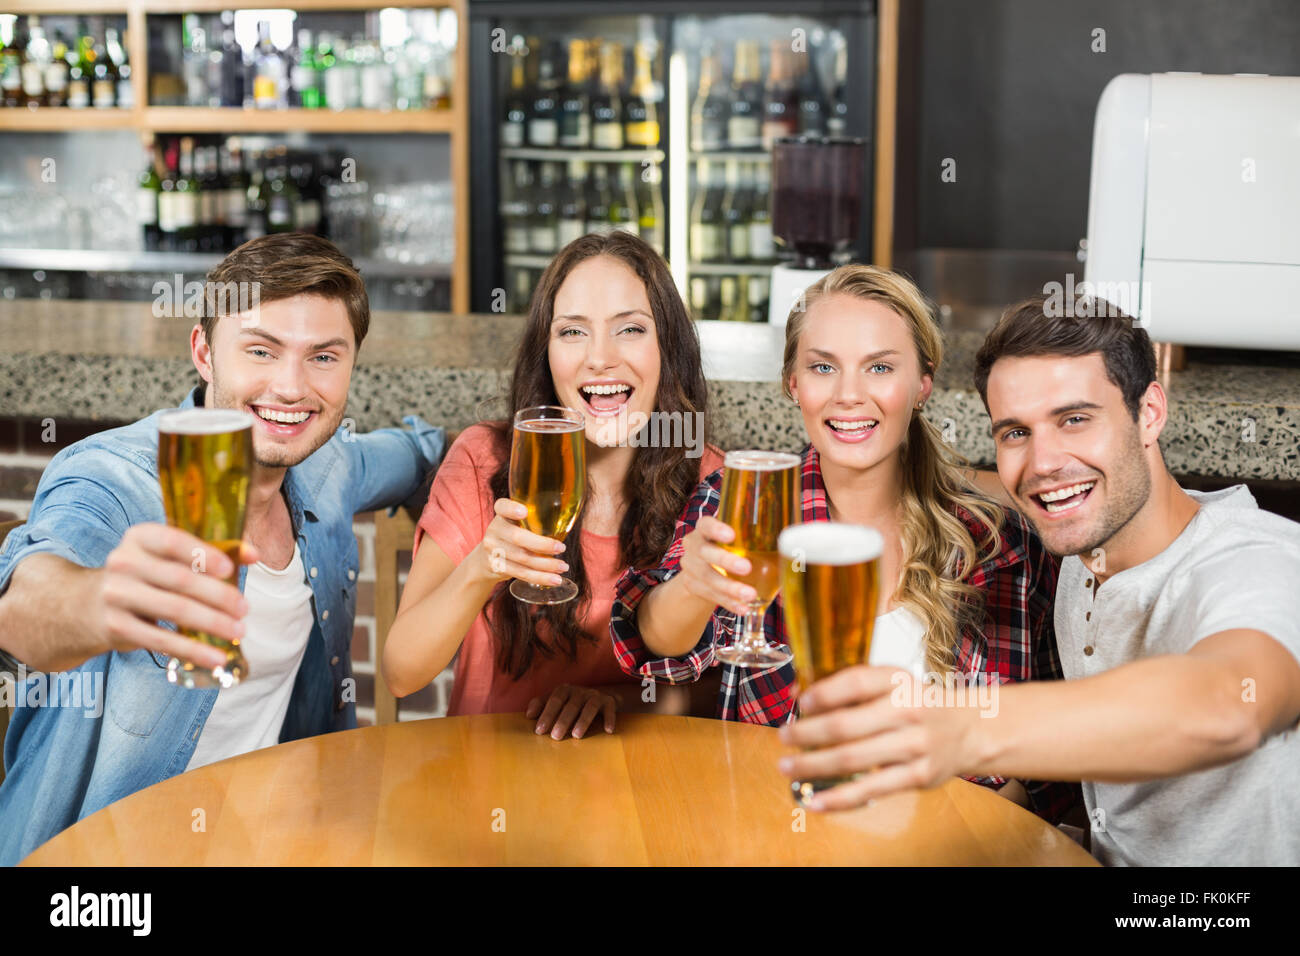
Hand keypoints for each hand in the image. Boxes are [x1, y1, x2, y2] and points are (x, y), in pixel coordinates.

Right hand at [95, 523, 259, 668]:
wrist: (88, 604)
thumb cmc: (146, 575)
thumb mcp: (169, 557)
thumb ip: (211, 552)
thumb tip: (252, 554)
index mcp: (140, 537)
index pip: (173, 541)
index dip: (203, 554)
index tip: (230, 569)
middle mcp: (123, 562)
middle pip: (179, 579)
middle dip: (218, 596)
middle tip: (245, 608)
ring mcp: (116, 595)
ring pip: (173, 610)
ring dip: (212, 623)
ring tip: (238, 631)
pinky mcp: (116, 626)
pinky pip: (160, 640)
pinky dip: (192, 650)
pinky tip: (215, 657)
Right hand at [472, 498, 568, 588]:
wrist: (485, 559)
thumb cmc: (511, 537)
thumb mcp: (516, 524)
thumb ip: (532, 521)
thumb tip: (566, 526)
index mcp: (501, 514)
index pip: (502, 506)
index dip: (512, 508)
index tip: (524, 511)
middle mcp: (494, 530)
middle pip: (517, 538)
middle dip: (543, 545)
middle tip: (561, 548)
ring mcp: (492, 549)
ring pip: (522, 558)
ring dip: (546, 565)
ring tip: (563, 567)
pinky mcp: (496, 566)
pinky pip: (521, 573)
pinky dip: (540, 577)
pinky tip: (554, 579)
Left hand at [526, 684, 618, 739]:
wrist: (598, 698)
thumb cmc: (571, 704)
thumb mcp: (555, 701)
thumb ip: (541, 705)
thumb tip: (529, 715)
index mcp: (564, 690)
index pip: (554, 700)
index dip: (546, 715)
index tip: (539, 731)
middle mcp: (580, 691)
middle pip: (571, 705)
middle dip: (563, 721)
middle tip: (555, 737)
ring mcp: (594, 696)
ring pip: (590, 706)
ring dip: (583, 720)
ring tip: (576, 735)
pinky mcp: (608, 702)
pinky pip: (609, 709)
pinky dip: (609, 719)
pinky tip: (608, 730)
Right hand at [676, 516, 757, 615]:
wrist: (705, 572)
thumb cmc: (732, 550)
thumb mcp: (739, 540)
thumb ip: (759, 538)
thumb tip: (798, 542)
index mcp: (705, 529)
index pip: (705, 524)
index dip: (716, 529)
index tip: (732, 536)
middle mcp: (694, 546)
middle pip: (705, 551)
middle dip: (726, 560)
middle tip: (747, 568)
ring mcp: (690, 567)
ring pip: (707, 577)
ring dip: (730, 587)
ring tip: (750, 595)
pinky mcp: (692, 586)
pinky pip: (710, 595)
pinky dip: (728, 602)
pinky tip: (743, 608)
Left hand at [777, 666, 978, 810]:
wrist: (967, 729)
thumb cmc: (915, 703)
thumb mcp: (891, 683)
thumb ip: (851, 688)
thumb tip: (797, 694)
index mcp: (898, 681)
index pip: (857, 682)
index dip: (824, 692)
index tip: (799, 702)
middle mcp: (908, 710)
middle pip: (846, 725)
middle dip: (806, 733)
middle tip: (782, 737)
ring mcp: (914, 745)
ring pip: (853, 759)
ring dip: (813, 766)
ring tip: (787, 767)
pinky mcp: (918, 776)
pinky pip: (871, 790)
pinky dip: (839, 798)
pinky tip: (815, 801)